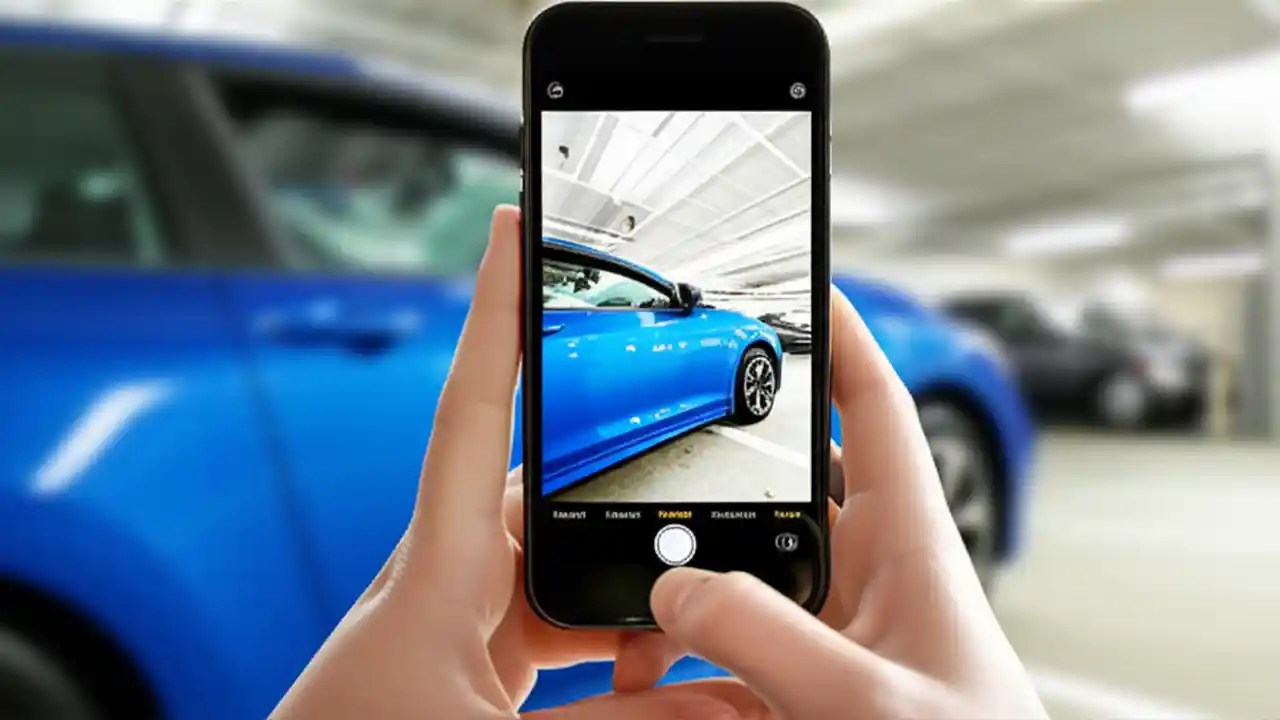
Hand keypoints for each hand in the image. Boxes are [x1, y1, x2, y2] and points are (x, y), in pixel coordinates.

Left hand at [271, 206, 756, 719]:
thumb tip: (727, 694)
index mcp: (436, 569)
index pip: (475, 408)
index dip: (498, 309)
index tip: (518, 220)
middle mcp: (451, 573)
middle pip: (555, 493)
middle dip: (633, 494)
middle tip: (705, 497)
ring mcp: (464, 613)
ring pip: (568, 561)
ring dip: (632, 589)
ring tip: (698, 627)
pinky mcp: (476, 653)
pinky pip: (560, 616)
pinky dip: (614, 635)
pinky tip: (656, 671)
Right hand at [648, 292, 1046, 718]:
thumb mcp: (872, 701)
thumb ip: (771, 638)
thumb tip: (678, 588)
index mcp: (910, 550)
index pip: (878, 416)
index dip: (842, 341)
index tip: (801, 288)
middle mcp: (865, 585)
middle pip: (779, 497)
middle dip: (711, 487)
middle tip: (643, 478)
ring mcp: (827, 642)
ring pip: (732, 588)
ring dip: (673, 599)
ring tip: (615, 616)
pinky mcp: (795, 696)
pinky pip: (716, 663)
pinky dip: (666, 670)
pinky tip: (627, 680)